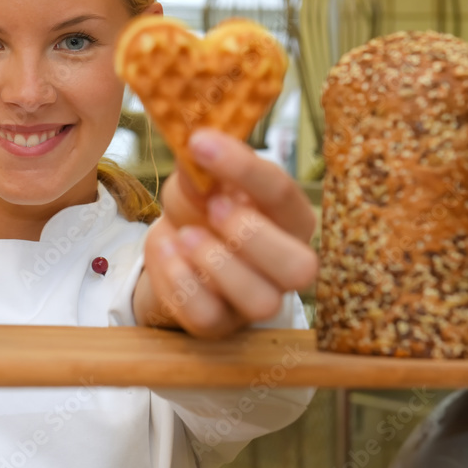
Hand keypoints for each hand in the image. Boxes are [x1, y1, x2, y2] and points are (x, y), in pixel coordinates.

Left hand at [133, 128, 318, 338]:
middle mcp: (285, 264)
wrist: (174, 250)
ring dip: (218, 264)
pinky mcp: (219, 325)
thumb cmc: (200, 209)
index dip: (243, 167)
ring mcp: (255, 300)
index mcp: (288, 217)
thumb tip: (194, 145)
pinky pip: (208, 316)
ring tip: (185, 235)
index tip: (200, 142)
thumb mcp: (199, 182)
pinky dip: (181, 282)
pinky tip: (167, 251)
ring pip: (262, 301)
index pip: (282, 192)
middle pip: (300, 266)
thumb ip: (200, 170)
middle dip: (253, 235)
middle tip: (213, 207)